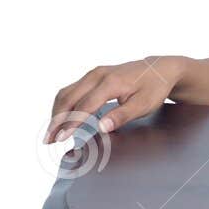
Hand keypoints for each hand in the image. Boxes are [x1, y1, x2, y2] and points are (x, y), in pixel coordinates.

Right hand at [43, 55, 182, 144]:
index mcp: (110, 83)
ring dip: (57, 112)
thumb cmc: (154, 88)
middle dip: (57, 120)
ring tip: (51, 132)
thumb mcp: (144, 105)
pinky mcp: (93, 76)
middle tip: (49, 139)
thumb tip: (102, 127)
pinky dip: (64, 104)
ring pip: (67, 92)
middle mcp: (97, 75)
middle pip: (69, 98)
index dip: (71, 123)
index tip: (61, 137)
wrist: (159, 69)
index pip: (84, 105)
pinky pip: (72, 89)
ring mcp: (94, 74)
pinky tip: (61, 118)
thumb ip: (122, 116)